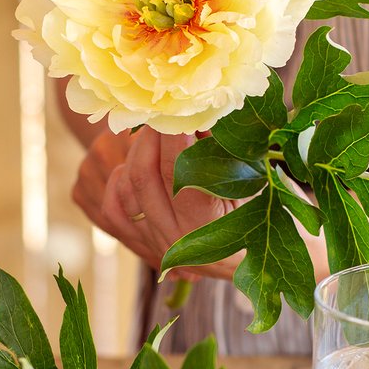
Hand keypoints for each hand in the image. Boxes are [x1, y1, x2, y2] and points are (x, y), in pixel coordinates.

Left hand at [72, 128, 240, 280]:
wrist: (245, 259)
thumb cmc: (256, 216)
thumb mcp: (250, 184)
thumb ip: (223, 152)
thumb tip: (198, 113)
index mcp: (206, 227)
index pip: (180, 173)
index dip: (175, 137)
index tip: (176, 109)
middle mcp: (174, 239)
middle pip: (145, 176)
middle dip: (150, 136)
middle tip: (161, 112)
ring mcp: (153, 243)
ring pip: (126, 188)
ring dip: (135, 153)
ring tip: (153, 134)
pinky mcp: (140, 243)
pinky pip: (113, 208)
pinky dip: (120, 180)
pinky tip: (133, 163)